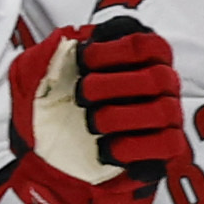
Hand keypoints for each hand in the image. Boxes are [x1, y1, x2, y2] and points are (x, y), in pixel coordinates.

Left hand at [6, 18, 178, 203]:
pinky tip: (105, 150)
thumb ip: (49, 51)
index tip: (84, 59)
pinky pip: (167, 145)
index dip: (117, 48)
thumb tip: (69, 36)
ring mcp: (164, 119)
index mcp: (133, 61)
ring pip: (164, 109)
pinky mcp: (162, 152)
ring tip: (92, 125)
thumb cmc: (50, 116)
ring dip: (120, 116)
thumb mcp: (36, 77)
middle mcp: (156, 87)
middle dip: (114, 85)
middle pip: (159, 75)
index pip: (149, 43)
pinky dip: (132, 147)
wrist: (48, 166)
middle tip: (82, 96)